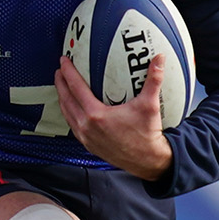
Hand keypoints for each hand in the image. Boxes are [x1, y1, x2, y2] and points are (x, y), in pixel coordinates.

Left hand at [55, 53, 173, 180]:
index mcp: (96, 115)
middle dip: (60, 83)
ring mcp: (86, 137)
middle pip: (66, 100)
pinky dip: (69, 113)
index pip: (76, 88)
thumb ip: (154, 79)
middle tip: (60, 70)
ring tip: (62, 87)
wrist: (147, 161)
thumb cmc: (147, 134)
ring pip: (67, 114)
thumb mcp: (150, 105)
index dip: (68, 72)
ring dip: (63, 98)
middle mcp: (87, 127)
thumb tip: (159, 58)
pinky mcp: (89, 145)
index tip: (64, 60)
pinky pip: (73, 126)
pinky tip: (72, 109)